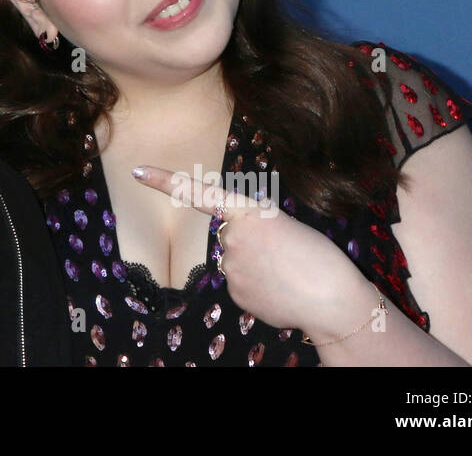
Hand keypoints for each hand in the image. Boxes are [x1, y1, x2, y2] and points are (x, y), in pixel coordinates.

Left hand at [131, 164, 375, 338]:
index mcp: (249, 212)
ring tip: (286, 275)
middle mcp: (232, 236)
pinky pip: (241, 287)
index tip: (138, 170)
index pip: (199, 191)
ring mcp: (230, 267)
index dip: (165, 181)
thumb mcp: (287, 228)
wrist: (334, 301)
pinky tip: (281, 292)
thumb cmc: (320, 259)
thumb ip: (255, 232)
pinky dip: (258, 289)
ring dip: (255, 268)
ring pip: (235, 263)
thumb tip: (242, 252)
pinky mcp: (234, 293)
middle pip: (228, 237)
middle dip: (249, 245)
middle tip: (283, 256)